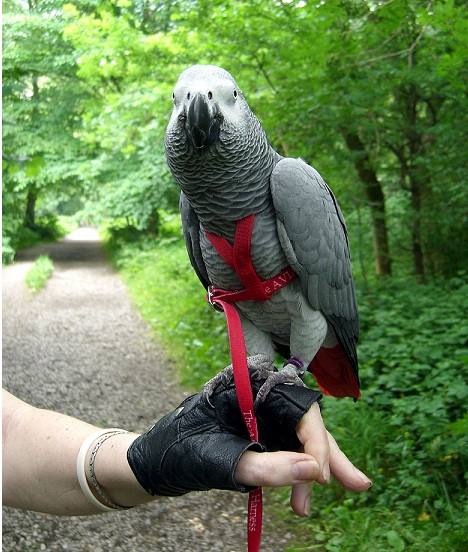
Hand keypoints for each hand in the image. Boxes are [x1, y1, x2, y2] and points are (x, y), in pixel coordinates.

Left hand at [127, 370, 321, 496]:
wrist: (154, 464)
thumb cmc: (179, 452)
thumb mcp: (221, 461)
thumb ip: (267, 467)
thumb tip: (314, 472)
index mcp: (251, 387)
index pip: (299, 408)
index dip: (316, 442)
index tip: (317, 477)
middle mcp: (261, 398)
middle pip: (306, 424)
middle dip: (329, 457)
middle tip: (359, 486)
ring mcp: (261, 419)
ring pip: (301, 441)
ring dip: (314, 472)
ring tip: (322, 503)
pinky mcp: (259, 437)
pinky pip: (288, 453)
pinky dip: (297, 475)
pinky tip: (304, 495)